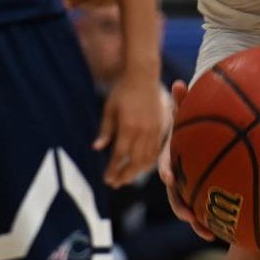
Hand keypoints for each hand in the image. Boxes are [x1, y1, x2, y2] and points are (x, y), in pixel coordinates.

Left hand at [97, 70, 170, 187]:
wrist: (143, 76)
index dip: (113, 169)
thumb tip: (97, 148)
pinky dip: (150, 162)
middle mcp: (143, 131)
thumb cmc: (123, 90)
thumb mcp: (109, 108)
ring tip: (127, 178)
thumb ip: (105, 130)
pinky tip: (142, 166)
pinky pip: (157, 150)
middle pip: (135, 161)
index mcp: (129, 127)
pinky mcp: (162, 127)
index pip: (120, 155)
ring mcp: (155, 130)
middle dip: (125, 175)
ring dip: (137, 171)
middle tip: (115, 183)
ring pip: (148, 158)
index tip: (107, 179)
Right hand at [157, 80, 214, 241]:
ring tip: (208, 233)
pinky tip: (225, 234)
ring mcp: (189, 186)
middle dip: (181, 206)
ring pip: (190, 207)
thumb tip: (179, 82)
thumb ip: (183, 100)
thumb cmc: (196, 121)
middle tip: (189, 216)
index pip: (165, 165)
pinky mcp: (202, 194)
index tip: (169, 178)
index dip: (166, 171)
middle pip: (176, 194)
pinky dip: (212, 221)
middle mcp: (178, 174)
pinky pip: (205, 210)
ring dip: (197, 220)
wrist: (201, 135)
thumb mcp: (188, 111)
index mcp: (172, 157)